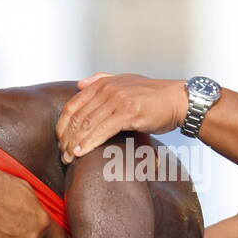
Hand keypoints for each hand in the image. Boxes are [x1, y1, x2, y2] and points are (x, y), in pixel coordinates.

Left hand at [56, 73, 188, 162]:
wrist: (178, 100)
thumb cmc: (153, 96)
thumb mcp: (125, 81)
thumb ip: (101, 81)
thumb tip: (80, 84)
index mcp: (103, 83)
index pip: (73, 105)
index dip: (63, 125)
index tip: (60, 141)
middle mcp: (108, 89)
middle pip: (77, 117)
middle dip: (66, 138)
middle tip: (63, 154)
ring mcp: (118, 100)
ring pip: (87, 125)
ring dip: (75, 144)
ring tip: (69, 157)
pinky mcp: (128, 113)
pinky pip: (102, 130)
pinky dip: (89, 143)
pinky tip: (82, 153)